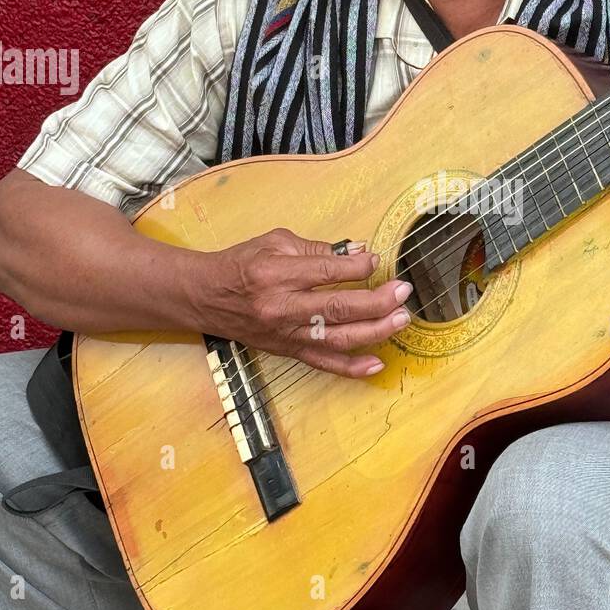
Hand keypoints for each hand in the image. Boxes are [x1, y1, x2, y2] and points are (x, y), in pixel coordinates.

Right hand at [199, 228, 410, 376]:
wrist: (205, 296)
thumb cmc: (241, 264)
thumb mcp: (275, 242)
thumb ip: (318, 249)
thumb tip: (359, 253)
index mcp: (277, 273)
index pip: (327, 272)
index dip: (358, 268)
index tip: (377, 262)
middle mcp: (281, 307)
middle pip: (338, 308)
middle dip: (377, 301)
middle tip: (403, 292)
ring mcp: (286, 333)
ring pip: (337, 338)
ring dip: (375, 331)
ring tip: (401, 319)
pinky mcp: (287, 350)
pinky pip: (324, 362)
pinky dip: (352, 367)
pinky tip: (378, 363)